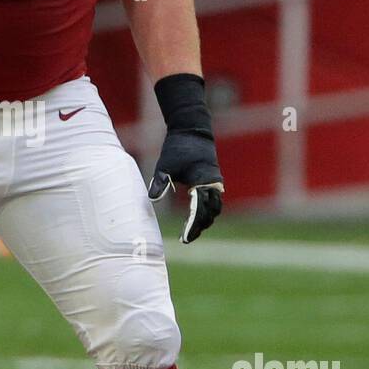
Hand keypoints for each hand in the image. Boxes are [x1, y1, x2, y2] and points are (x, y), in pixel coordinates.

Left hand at [148, 73, 223, 242]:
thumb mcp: (165, 165)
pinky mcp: (214, 179)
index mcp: (202, 181)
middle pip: (210, 213)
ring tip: (193, 231)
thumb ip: (160, 182)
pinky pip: (215, 200)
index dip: (192, 226)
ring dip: (206, 220)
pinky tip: (198, 217)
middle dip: (200, 226)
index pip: (198, 210)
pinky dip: (209, 210)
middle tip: (187, 238)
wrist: (192, 130)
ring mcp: (215, 181)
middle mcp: (213, 183)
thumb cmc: (177, 147)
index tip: (184, 238)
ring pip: (216, 208)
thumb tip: (152, 200)